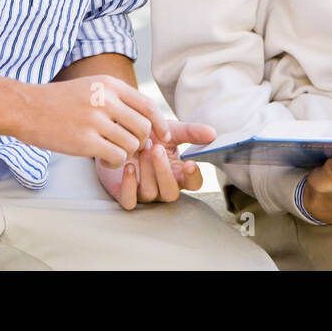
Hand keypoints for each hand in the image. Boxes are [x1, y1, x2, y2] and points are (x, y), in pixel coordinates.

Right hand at [13, 74, 168, 167]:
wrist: (24, 107)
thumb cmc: (58, 101)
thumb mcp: (91, 87)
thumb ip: (117, 99)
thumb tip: (147, 119)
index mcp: (108, 84)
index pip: (147, 105)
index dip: (159, 124)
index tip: (162, 137)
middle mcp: (105, 99)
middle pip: (143, 128)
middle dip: (139, 142)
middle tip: (124, 146)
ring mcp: (95, 120)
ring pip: (131, 145)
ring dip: (124, 153)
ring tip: (108, 151)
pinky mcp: (85, 141)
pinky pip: (117, 157)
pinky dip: (114, 162)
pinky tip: (101, 158)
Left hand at [95, 120, 214, 209]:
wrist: (117, 132)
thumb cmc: (148, 134)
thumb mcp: (171, 130)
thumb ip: (191, 132)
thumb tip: (213, 133)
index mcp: (178, 173)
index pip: (194, 183)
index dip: (194, 176)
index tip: (190, 162)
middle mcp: (163, 186)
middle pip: (171, 192)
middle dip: (164, 171)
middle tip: (157, 148)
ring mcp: (144, 192)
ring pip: (151, 193)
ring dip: (147, 171)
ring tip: (141, 148)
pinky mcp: (124, 193)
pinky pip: (129, 201)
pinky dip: (130, 185)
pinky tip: (129, 166)